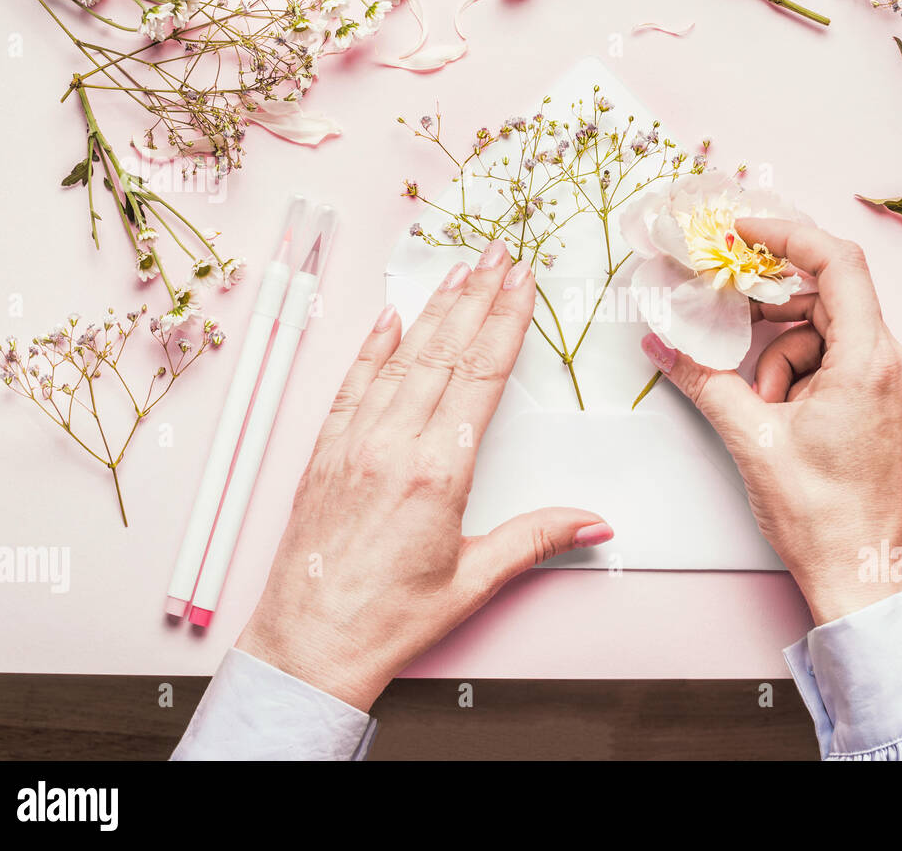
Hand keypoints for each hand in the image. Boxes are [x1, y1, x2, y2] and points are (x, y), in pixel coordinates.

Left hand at [238, 239, 612, 710]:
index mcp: (436, 473)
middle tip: (499, 252)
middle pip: (443, 352)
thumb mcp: (474, 582)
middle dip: (476, 295)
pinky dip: (372, 348)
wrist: (307, 648)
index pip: (481, 375)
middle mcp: (390, 446)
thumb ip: (536, 539)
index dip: (505, 321)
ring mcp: (351, 444)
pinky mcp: (322, 455)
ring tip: (458, 270)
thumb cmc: (387, 621)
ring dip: (432, 310)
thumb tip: (595, 520)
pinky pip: (351, 386)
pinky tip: (388, 319)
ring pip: (399, 359)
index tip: (521, 281)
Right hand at [642, 220, 901, 624]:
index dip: (788, 235)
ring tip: (767, 412)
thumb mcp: (751, 439)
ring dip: (788, 360)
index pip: (838, 264)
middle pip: (829, 302)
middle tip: (733, 328)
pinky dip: (808, 375)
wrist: (862, 578)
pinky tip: (786, 416)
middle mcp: (899, 366)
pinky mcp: (895, 406)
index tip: (745, 230)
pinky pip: (846, 362)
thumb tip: (660, 343)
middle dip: (775, 318)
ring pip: (833, 336)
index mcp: (871, 364)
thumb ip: (703, 379)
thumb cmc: (820, 518)